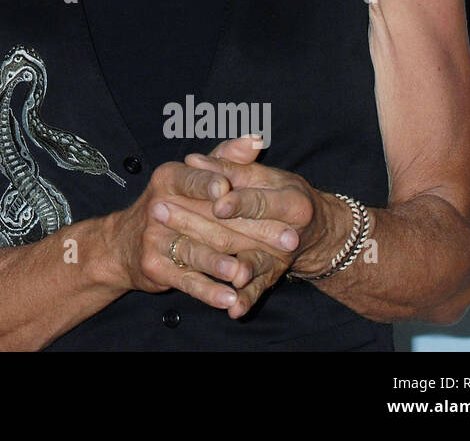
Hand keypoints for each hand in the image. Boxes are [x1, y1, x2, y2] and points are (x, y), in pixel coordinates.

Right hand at [106, 136, 300, 315]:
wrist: (124, 244)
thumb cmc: (171, 204)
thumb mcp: (191, 176)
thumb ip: (225, 159)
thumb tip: (256, 139)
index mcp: (169, 178)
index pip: (195, 179)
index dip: (213, 185)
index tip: (230, 191)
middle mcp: (158, 205)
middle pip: (208, 220)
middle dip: (251, 232)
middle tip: (288, 242)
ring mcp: (154, 238)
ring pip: (195, 251)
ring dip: (221, 265)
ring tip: (245, 274)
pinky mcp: (154, 268)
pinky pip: (186, 280)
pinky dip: (209, 291)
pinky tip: (230, 300)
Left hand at [179, 147, 350, 303]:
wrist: (310, 228)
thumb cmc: (275, 191)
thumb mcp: (258, 174)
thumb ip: (227, 165)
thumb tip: (193, 159)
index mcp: (291, 200)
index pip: (257, 200)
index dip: (236, 202)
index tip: (215, 201)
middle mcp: (290, 232)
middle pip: (243, 231)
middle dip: (199, 224)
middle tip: (159, 212)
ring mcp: (279, 258)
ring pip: (249, 262)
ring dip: (223, 266)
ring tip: (199, 266)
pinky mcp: (272, 276)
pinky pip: (258, 290)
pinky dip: (245, 300)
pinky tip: (232, 309)